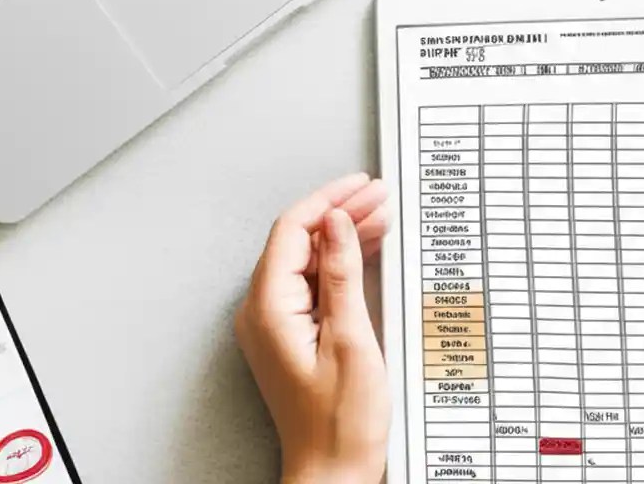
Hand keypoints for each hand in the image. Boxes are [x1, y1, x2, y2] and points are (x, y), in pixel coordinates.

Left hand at [235, 174, 391, 483]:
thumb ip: (340, 274)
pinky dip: (339, 264)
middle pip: (298, 242)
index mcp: (269, 309)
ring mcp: (275, 324)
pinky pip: (312, 284)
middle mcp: (263, 312)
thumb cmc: (341, 422)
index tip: (360, 186)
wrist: (333, 470)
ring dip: (341, 237)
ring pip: (306, 260)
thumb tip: (336, 225)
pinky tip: (364, 253)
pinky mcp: (292, 334)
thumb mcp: (351, 338)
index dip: (327, 201)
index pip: (291, 231)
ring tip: (380, 217)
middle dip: (339, 214)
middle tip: (378, 198)